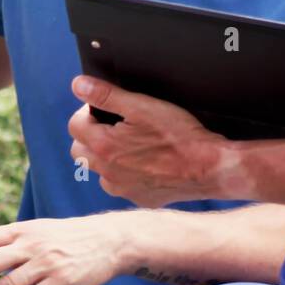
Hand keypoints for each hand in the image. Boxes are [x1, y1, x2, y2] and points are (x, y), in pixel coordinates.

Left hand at [67, 75, 234, 207]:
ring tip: (133, 144)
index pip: (74, 125)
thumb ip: (106, 95)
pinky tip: (147, 163)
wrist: (210, 167)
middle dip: (91, 135)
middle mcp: (107, 173)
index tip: (107, 109)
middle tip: (117, 125)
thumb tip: (78, 85)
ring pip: (99, 170)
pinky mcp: (139, 199)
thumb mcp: (142, 105)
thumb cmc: (179, 135)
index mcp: (104, 147)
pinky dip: (125, 174)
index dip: (88, 112)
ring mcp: (123, 189)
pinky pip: (121, 185)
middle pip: (80, 150)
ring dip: (106, 156)